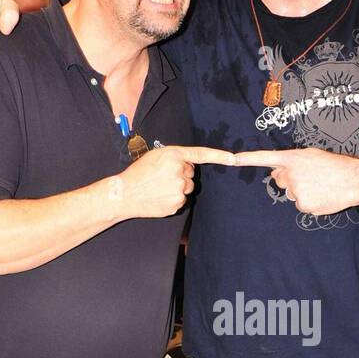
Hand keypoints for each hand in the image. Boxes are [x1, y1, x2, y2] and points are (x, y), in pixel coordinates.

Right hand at [113, 144, 235, 218]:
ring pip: (188, 188)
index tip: (234, 158)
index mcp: (174, 155)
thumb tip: (188, 167)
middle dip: (181, 175)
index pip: (201, 154)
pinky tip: (160, 196)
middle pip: (191, 174)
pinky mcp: (177, 203)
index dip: (220, 156)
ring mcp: (179, 188)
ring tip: (159, 187)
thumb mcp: (155, 156)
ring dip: (178, 187)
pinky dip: (174, 199)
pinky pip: (182, 200)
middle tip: (162, 177)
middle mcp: (179, 170)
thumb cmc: (138, 174)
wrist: (124, 193)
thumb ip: (175, 158)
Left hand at [234, 147, 358, 214]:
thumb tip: (278, 173)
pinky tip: (322, 195)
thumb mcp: (313, 155)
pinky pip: (300, 204)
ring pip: (291, 193)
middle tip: (310, 176)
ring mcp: (296, 191)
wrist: (355, 180)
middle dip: (290, 179)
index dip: (247, 159)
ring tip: (320, 185)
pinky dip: (309, 201)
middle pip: (279, 179)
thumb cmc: (336, 166)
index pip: (265, 157)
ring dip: (301, 190)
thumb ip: (293, 161)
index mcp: (293, 158)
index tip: (232, 158)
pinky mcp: (303, 205)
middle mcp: (291, 174)